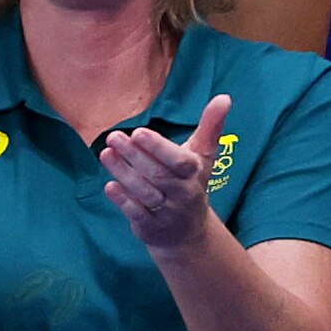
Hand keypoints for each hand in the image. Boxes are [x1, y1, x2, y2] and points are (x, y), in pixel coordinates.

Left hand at [98, 92, 228, 252]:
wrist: (188, 233)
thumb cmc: (190, 183)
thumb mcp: (202, 157)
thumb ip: (211, 127)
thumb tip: (224, 97)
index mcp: (194, 174)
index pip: (179, 161)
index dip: (159, 148)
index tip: (138, 132)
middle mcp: (183, 195)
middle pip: (158, 175)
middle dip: (135, 156)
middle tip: (113, 136)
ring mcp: (167, 213)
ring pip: (145, 193)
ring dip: (124, 173)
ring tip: (105, 154)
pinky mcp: (150, 227)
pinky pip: (136, 214)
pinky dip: (123, 201)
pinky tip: (109, 186)